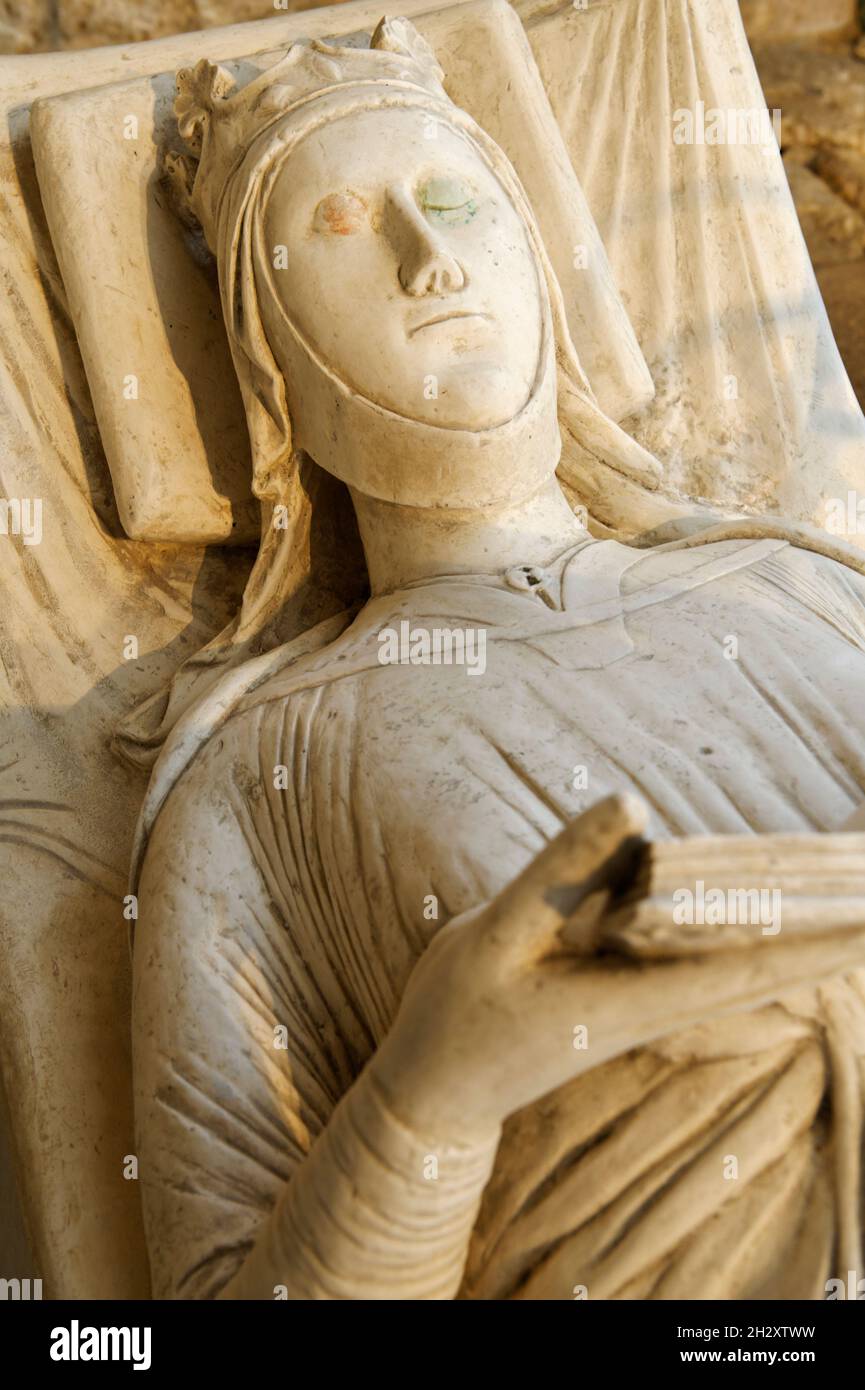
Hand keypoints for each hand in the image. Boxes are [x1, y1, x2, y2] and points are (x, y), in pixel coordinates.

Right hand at [371, 794, 864, 1142]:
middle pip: (770, 962)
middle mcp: (657, 1003)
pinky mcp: (627, 990)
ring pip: (743, 959)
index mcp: (633, 998)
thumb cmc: (459, 1016)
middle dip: (831, 927)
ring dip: (798, 925)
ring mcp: (645, 1000)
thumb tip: (634, 803)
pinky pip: (705, 954)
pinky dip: (746, 926)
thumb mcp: (498, 937)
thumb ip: (565, 870)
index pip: (756, 964)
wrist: (436, 1086)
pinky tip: (761, 898)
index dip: (824, 936)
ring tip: (847, 881)